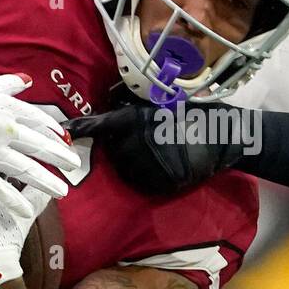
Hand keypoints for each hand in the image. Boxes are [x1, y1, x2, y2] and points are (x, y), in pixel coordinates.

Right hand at [0, 73, 78, 216]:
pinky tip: (27, 211)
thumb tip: (26, 80)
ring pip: (27, 170)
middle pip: (41, 147)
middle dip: (60, 158)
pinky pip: (0, 189)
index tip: (65, 140)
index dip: (55, 133)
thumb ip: (7, 86)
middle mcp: (6, 132)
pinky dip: (15, 200)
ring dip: (48, 182)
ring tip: (63, 191)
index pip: (41, 122)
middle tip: (75, 167)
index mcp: (8, 110)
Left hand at [64, 102, 243, 194]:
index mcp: (136, 120)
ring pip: (127, 170)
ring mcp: (147, 166)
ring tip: (158, 154)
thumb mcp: (163, 104)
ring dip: (134, 164)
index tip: (65, 130)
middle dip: (123, 147)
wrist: (222, 137)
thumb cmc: (195, 115)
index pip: (100, 125)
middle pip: (114, 151)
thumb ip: (136, 111)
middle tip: (145, 141)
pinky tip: (166, 167)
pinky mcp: (159, 184)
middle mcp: (136, 144)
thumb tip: (113, 110)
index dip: (81, 127)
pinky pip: (143, 184)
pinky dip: (149, 178)